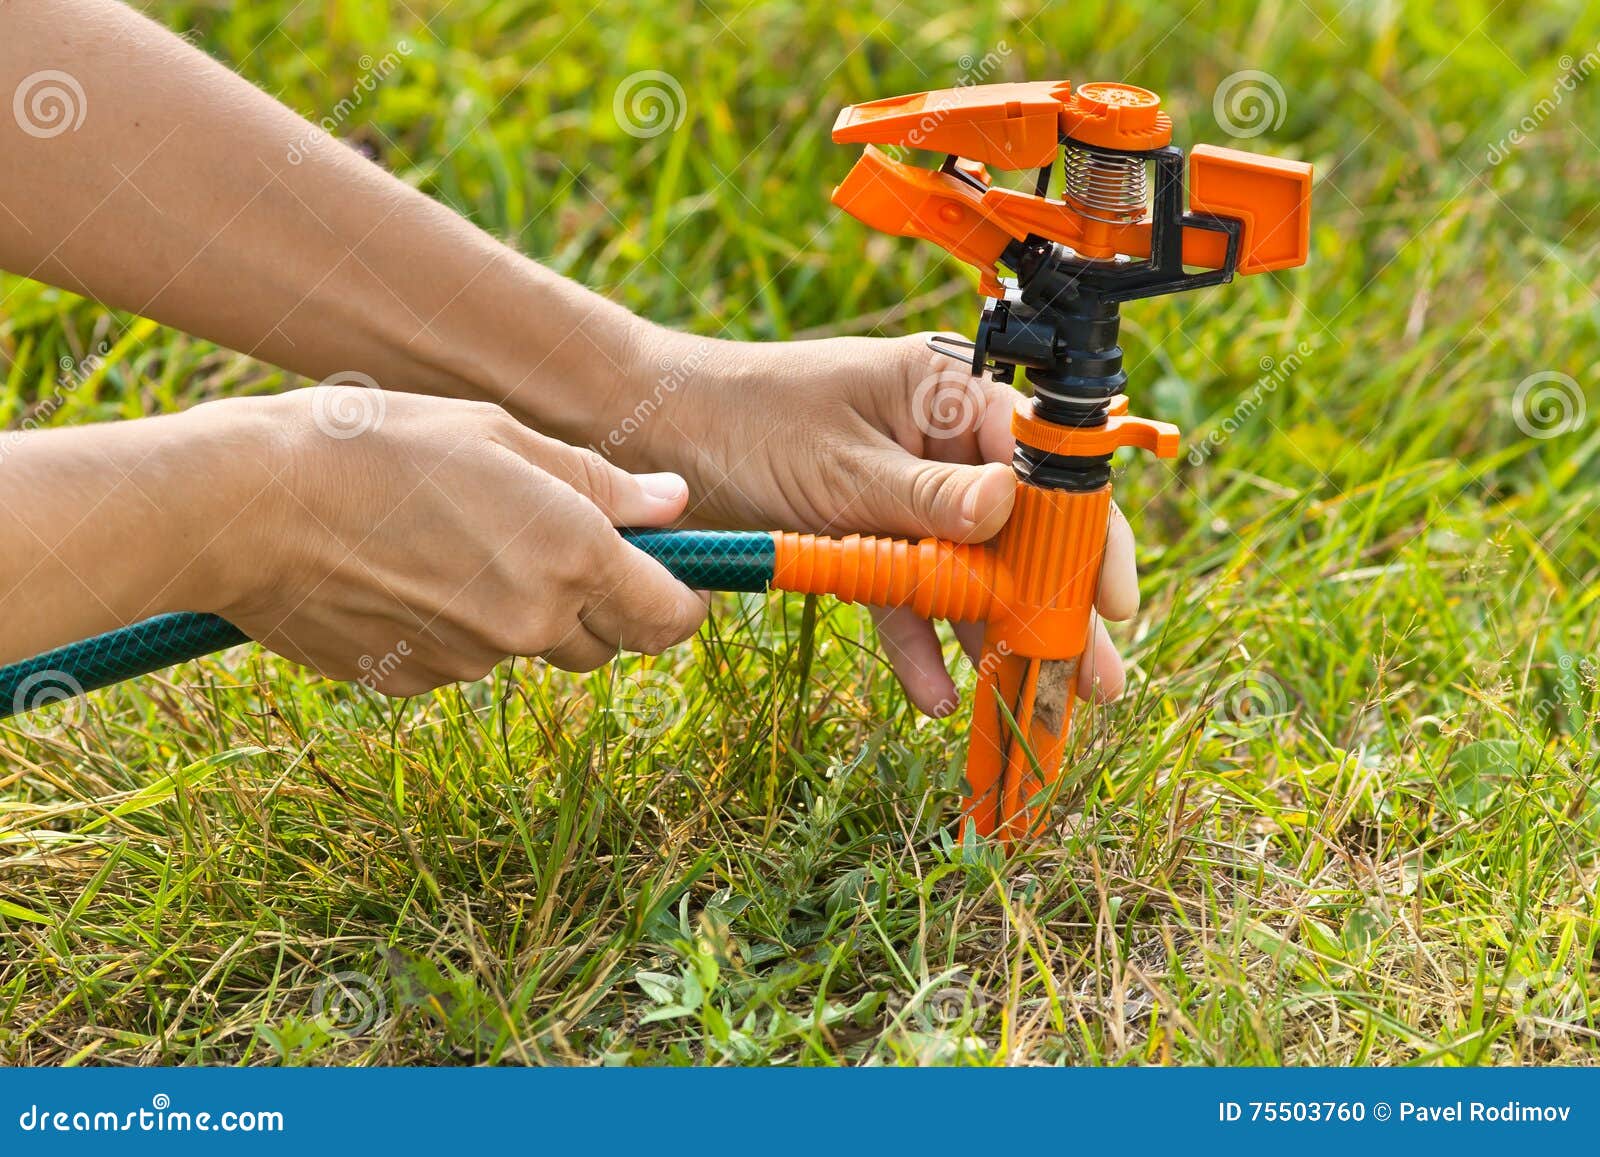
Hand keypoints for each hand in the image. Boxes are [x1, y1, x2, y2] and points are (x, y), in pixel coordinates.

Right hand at [189, 390, 706, 695]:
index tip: (668, 576)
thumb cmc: (379, 446)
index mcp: (571, 557)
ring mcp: (469, 660)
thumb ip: (600, 483)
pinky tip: (404, 569)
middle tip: (546, 538)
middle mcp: (531, 623)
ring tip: (453, 537)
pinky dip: (453, 624)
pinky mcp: (411, 682)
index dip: (680, 598)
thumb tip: (676, 506)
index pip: (671, 617)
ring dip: (518, 610)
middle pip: (604, 643)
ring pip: (527, 647)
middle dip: (596, 603)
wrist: (247, 505)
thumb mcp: (500, 436)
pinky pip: (461, 658)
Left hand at [618, 329, 1138, 715]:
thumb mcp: (840, 465)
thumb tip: (1011, 508)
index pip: (1046, 466)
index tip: (1111, 598)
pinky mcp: (865, 536)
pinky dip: (918, 643)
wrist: (651, 434)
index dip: (1088, 533)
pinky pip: (907, 594)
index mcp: (947, 396)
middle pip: (1021, 529)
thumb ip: (925, 498)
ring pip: (970, 571)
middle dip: (1056, 603)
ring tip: (1037, 700)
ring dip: (998, 635)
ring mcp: (904, 495)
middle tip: (1097, 676)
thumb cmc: (743, 420)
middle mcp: (939, 445)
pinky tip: (938, 697)